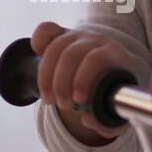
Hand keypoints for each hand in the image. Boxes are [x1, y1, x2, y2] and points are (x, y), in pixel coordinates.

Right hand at [31, 21, 142, 142]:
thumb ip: (108, 122)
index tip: (79, 101)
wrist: (107, 72)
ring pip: (56, 48)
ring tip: (49, 99)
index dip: (84, 79)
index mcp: (114, 55)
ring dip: (46, 76)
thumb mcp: (114, 108)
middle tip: (62, 105)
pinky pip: (45, 29)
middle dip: (61, 83)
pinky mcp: (60, 35)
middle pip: (72, 54)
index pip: (97, 58)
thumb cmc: (111, 93)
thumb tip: (89, 119)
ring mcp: (77, 36)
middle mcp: (95, 41)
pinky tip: (37, 57)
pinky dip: (37, 41)